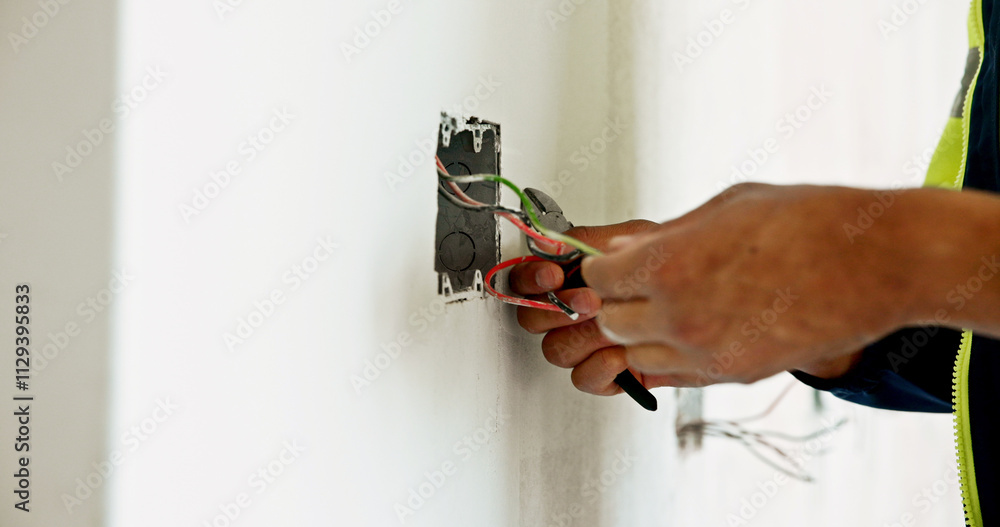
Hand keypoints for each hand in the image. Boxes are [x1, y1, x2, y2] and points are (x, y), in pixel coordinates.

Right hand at [509, 220, 680, 395]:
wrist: (705, 299)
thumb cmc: (667, 266)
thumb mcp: (632, 238)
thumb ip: (587, 241)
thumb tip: (552, 242)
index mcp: (567, 279)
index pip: (523, 282)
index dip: (531, 281)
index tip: (553, 276)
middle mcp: (569, 313)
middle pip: (531, 320)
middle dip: (558, 309)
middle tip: (590, 300)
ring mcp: (584, 344)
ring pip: (555, 350)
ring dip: (582, 337)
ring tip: (610, 324)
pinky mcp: (604, 372)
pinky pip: (583, 378)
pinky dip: (599, 367)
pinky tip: (619, 353)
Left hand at [580, 183, 917, 385]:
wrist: (876, 262)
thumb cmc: (810, 223)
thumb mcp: (724, 207)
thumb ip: (666, 235)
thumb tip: (626, 248)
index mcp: (669, 265)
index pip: (597, 280)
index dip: (601, 268)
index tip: (609, 264)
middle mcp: (678, 316)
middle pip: (610, 321)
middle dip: (615, 300)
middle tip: (630, 284)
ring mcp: (705, 352)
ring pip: (636, 354)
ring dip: (639, 332)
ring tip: (661, 307)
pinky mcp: (733, 374)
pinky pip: (675, 376)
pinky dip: (668, 356)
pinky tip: (684, 332)